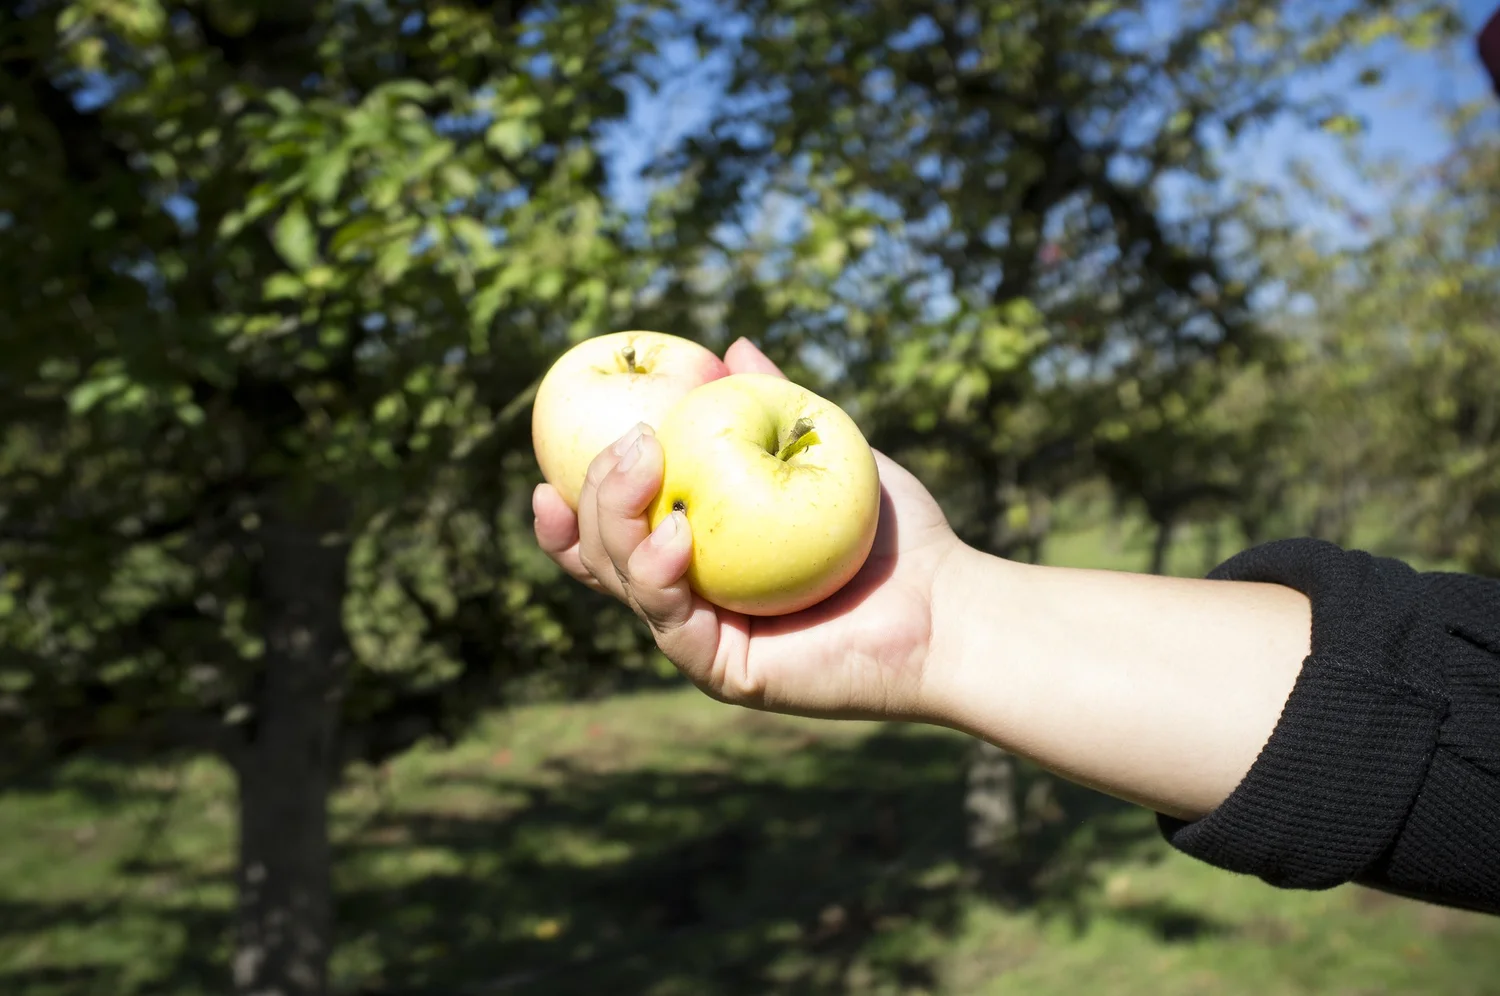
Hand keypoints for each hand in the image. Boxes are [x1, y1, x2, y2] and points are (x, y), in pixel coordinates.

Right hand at [533, 338, 964, 722]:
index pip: (615, 531)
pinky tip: (673, 534)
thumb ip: (777, 405)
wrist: (947, 601)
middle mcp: (688, 602)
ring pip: (625, 585)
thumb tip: (732, 347)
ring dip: (615, 524)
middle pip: (603, 556)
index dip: (575, 501)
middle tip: (625, 443)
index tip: (553, 458)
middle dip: (590, 500)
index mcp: (697, 557)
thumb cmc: (893, 534)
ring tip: (641, 464)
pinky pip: (670, 625)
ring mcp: (702, 640)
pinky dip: (658, 576)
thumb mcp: (827, 451)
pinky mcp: (725, 672)